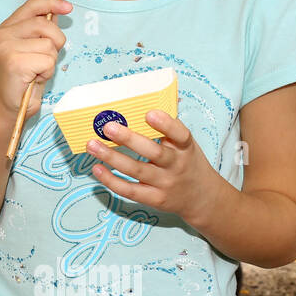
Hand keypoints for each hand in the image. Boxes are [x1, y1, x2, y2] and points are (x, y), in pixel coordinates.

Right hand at [0, 0, 70, 118]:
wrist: (11, 106)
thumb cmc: (26, 78)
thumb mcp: (35, 48)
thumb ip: (43, 29)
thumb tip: (58, 9)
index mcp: (7, 27)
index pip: (31, 6)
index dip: (51, 2)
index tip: (68, 7)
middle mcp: (3, 34)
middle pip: (45, 24)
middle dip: (55, 42)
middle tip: (44, 59)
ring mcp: (7, 47)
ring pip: (49, 45)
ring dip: (50, 61)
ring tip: (37, 71)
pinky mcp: (14, 62)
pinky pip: (47, 61)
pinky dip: (47, 72)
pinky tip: (34, 78)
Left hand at [85, 110, 222, 227]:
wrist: (203, 198)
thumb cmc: (187, 163)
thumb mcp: (186, 145)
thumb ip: (170, 126)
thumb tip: (160, 96)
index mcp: (185, 147)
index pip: (181, 134)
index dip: (166, 124)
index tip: (149, 113)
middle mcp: (176, 165)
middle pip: (154, 152)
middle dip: (129, 139)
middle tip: (108, 127)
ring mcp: (165, 184)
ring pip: (137, 170)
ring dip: (112, 157)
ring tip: (92, 145)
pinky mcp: (154, 199)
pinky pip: (130, 190)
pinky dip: (111, 180)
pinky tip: (97, 168)